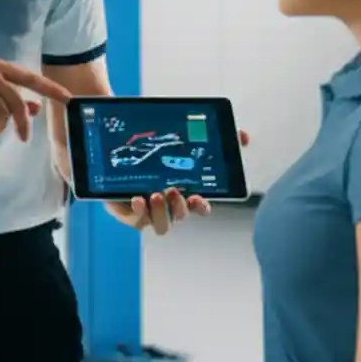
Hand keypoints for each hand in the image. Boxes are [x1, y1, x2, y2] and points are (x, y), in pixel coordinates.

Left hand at [104, 129, 250, 233]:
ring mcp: (150, 211)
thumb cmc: (153, 150)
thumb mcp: (179, 140)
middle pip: (181, 216)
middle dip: (180, 207)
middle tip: (173, 190)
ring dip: (161, 212)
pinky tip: (137, 199)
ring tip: (154, 194)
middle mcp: (168, 205)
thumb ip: (214, 138)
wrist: (117, 148)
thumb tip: (243, 136)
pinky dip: (139, 212)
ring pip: (162, 225)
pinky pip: (138, 221)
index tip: (199, 198)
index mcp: (183, 191)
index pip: (200, 207)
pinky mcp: (130, 213)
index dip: (202, 207)